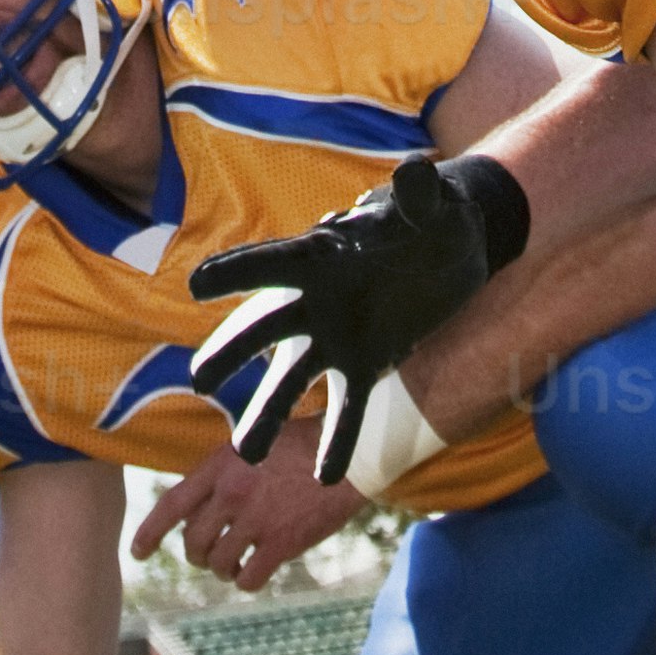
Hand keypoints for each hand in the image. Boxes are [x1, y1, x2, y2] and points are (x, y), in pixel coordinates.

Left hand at [128, 416, 341, 587]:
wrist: (350, 453)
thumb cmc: (303, 444)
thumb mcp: (252, 442)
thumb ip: (224, 471)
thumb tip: (200, 502)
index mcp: (220, 465)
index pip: (171, 505)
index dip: (149, 532)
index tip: (137, 554)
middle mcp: (231, 494)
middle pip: (192, 542)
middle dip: (196, 554)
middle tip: (208, 554)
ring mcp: (255, 520)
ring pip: (217, 564)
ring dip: (223, 568)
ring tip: (237, 561)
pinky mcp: (281, 543)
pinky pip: (248, 579)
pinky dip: (246, 580)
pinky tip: (255, 571)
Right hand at [192, 148, 519, 479]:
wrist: (457, 248)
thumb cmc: (438, 216)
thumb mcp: (435, 205)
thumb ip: (420, 196)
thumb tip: (416, 174)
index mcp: (323, 254)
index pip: (274, 263)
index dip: (238, 272)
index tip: (197, 285)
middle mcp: (317, 299)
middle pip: (266, 326)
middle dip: (234, 350)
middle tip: (200, 378)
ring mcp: (337, 336)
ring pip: (293, 379)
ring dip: (270, 414)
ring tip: (247, 455)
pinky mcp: (366, 364)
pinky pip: (348, 408)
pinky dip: (338, 439)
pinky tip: (327, 480)